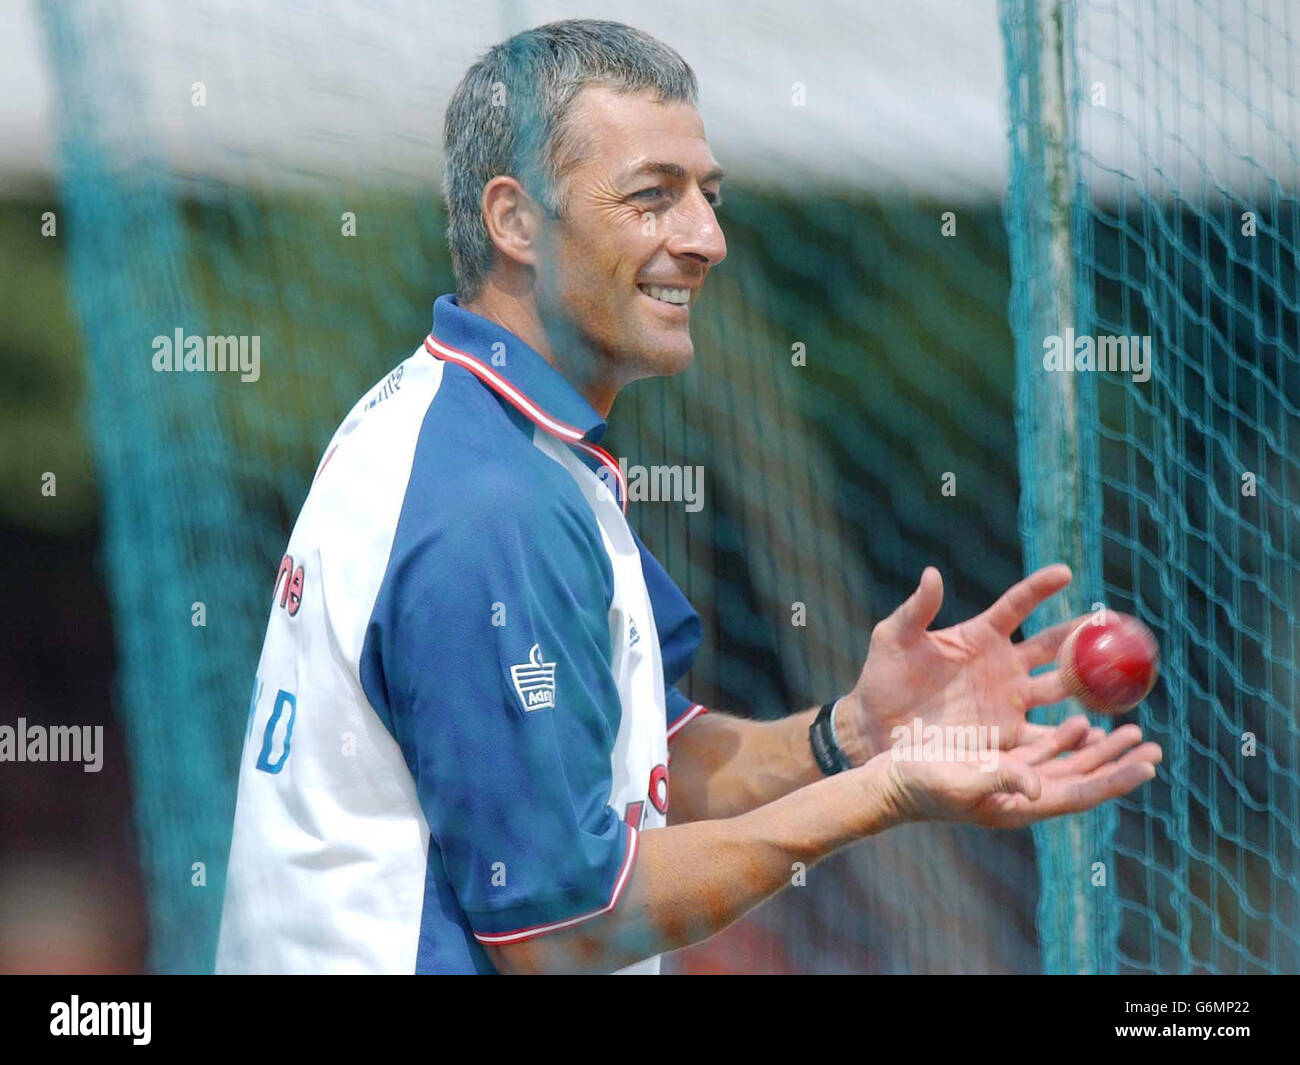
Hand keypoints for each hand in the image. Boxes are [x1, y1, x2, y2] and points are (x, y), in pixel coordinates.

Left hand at [837, 564, 1111, 762]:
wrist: (875, 725)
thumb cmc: (882, 676)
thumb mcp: (892, 638)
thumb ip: (916, 609)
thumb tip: (932, 573)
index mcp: (980, 635)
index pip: (1017, 605)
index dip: (1040, 588)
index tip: (1065, 572)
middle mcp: (1003, 665)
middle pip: (1053, 646)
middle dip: (1085, 635)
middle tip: (1117, 624)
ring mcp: (1009, 700)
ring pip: (1061, 688)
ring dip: (1090, 683)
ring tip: (1124, 676)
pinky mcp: (1007, 734)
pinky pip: (1048, 733)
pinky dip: (1074, 734)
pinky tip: (1101, 733)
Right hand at [865, 715, 1160, 829]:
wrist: (888, 780)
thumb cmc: (920, 786)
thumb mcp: (959, 782)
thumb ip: (1000, 780)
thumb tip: (1039, 786)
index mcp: (1019, 804)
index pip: (1079, 793)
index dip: (1114, 780)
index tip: (1147, 765)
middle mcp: (1023, 792)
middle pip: (1082, 777)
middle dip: (1117, 761)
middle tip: (1154, 745)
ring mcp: (1012, 776)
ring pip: (1067, 761)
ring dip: (1099, 746)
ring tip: (1130, 730)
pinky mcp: (997, 759)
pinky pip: (1041, 748)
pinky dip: (1065, 735)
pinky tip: (1080, 720)